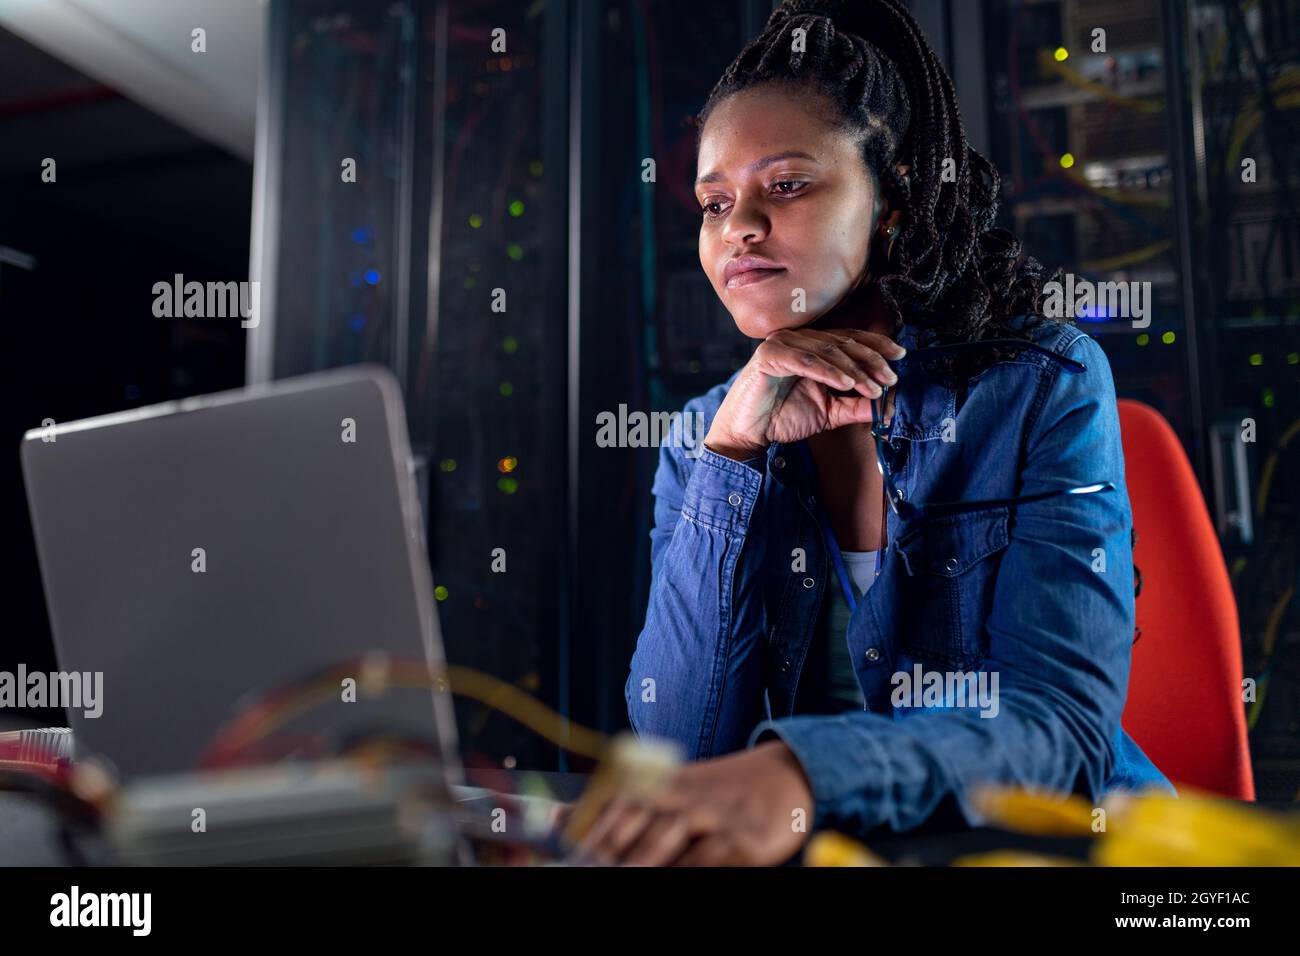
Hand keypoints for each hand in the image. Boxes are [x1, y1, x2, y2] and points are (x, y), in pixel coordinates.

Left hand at [572, 741, 814, 865]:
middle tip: (593, 872)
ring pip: (666, 847)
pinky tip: (677, 876)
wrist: (785, 775)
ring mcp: (712, 816)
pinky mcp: (742, 841)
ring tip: (624, 876)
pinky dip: (689, 872)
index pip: (612, 810)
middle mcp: (682, 794)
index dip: (588, 840)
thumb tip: (557, 818)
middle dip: (609, 858)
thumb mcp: (669, 786)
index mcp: (659, 780)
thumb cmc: (716, 790)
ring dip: (642, 866)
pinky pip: (708, 861)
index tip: (571, 860)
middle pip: (633, 831)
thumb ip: (616, 804)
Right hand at [704, 328, 905, 459]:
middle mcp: (797, 339)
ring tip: (873, 387)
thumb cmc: (783, 418)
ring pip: (826, 351)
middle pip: (842, 342)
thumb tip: (890, 404)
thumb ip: (857, 406)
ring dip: (854, 370)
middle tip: (889, 378)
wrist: (748, 433)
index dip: (876, 345)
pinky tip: (846, 383)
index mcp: (811, 346)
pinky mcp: (768, 356)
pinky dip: (828, 371)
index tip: (900, 356)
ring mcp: (782, 344)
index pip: (849, 338)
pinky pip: (805, 360)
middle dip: (870, 361)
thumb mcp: (830, 412)